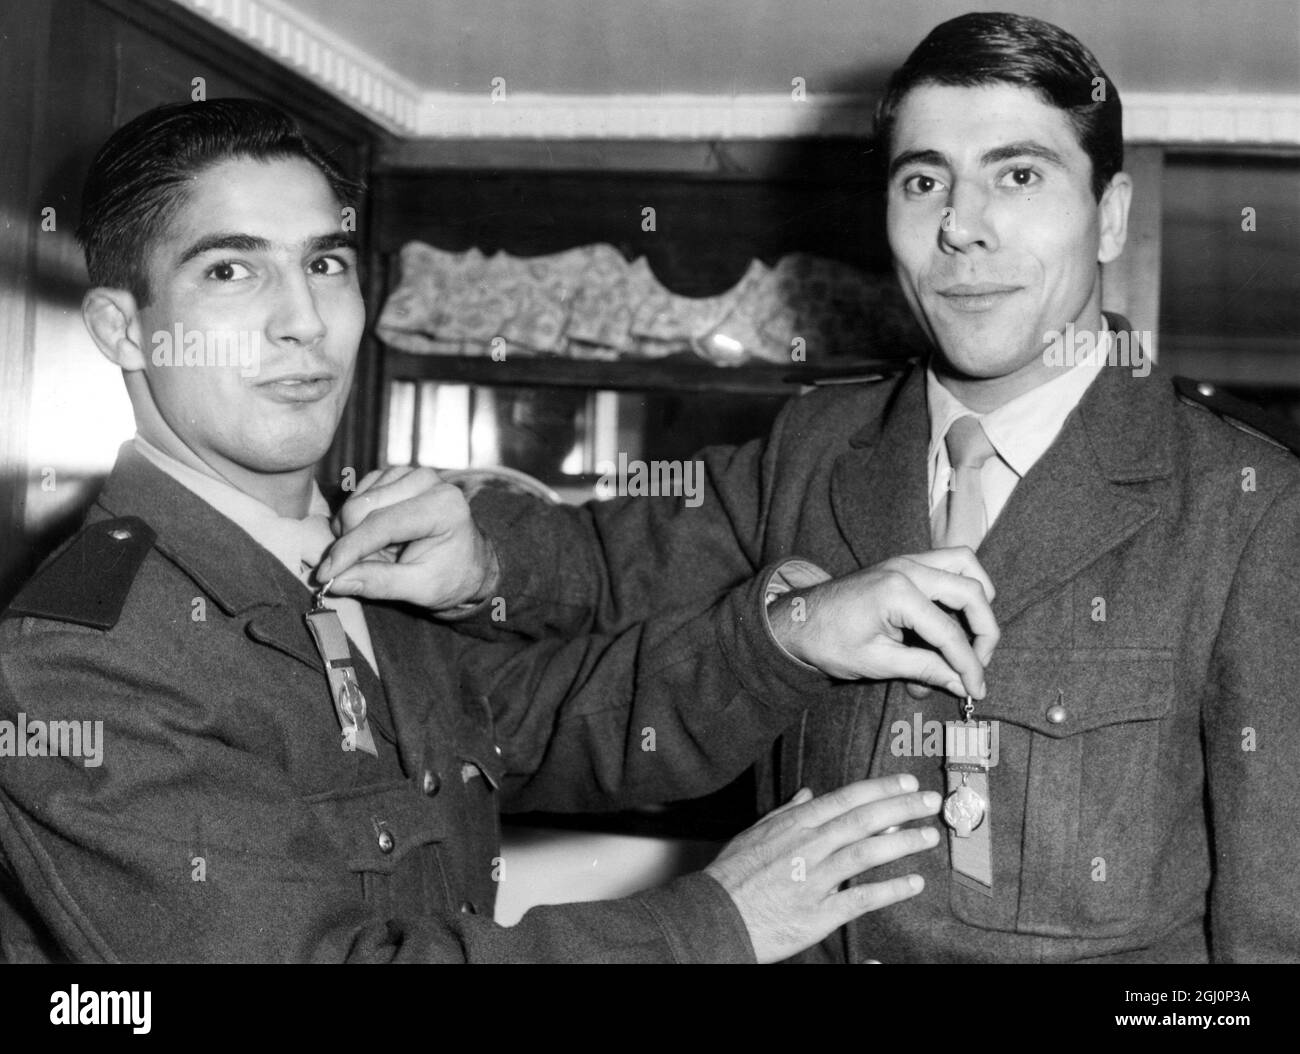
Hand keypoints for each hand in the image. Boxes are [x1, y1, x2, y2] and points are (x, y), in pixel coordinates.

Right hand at [316, 467, 499, 610]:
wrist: (467, 560)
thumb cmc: (449, 575)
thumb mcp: (421, 589)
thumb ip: (380, 583)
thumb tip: (335, 581)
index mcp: (443, 507)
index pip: (381, 524)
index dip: (348, 551)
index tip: (324, 574)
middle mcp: (428, 480)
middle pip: (361, 507)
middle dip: (349, 542)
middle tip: (360, 568)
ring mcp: (410, 473)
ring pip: (355, 500)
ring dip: (352, 533)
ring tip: (378, 554)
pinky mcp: (395, 474)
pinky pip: (357, 495)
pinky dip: (356, 520)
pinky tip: (374, 537)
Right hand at [705, 774, 940, 963]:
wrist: (713, 915)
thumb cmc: (732, 876)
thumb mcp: (754, 834)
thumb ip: (785, 814)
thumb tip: (808, 795)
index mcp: (793, 825)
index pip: (846, 798)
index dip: (880, 788)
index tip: (907, 781)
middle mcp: (807, 847)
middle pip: (862, 820)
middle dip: (901, 806)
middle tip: (930, 800)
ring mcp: (813, 879)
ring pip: (866, 853)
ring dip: (902, 842)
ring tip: (929, 835)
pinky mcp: (817, 914)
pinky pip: (860, 899)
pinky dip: (889, 890)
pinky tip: (913, 883)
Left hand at [768, 547, 997, 698]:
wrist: (795, 622)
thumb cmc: (828, 641)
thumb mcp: (877, 662)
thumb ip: (925, 669)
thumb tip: (962, 683)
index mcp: (898, 592)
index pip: (950, 634)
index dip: (969, 665)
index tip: (977, 690)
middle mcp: (907, 568)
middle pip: (971, 591)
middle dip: (984, 631)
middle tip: (977, 664)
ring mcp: (905, 561)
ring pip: (964, 563)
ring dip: (978, 598)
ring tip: (972, 636)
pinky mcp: (903, 564)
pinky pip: (946, 564)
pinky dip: (959, 590)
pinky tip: (950, 625)